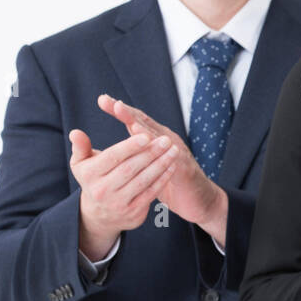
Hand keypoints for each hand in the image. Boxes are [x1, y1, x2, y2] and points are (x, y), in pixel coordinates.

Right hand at [70, 128, 178, 260]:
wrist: (99, 214)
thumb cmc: (93, 179)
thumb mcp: (81, 164)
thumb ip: (80, 147)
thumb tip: (75, 132)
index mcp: (89, 175)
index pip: (112, 158)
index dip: (130, 147)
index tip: (147, 135)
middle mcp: (102, 191)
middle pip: (130, 168)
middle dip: (151, 153)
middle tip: (166, 140)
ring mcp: (118, 203)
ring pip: (143, 180)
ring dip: (161, 164)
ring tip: (173, 150)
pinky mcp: (133, 212)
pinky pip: (151, 193)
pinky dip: (163, 178)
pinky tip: (172, 166)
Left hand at [98, 94, 227, 245]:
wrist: (198, 200)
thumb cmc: (171, 183)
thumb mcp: (149, 168)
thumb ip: (133, 157)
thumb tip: (110, 152)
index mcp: (156, 139)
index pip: (136, 121)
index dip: (120, 111)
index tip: (102, 100)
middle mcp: (168, 141)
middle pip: (145, 123)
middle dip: (128, 113)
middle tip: (112, 103)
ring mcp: (178, 153)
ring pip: (159, 137)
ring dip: (143, 127)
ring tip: (127, 118)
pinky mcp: (185, 169)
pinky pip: (173, 158)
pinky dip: (162, 150)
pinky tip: (150, 145)